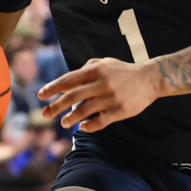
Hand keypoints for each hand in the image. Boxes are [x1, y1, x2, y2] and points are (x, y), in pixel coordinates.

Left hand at [38, 56, 161, 132]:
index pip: (68, 80)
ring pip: (84, 111)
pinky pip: (100, 122)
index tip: (40, 95)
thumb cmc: (123, 71)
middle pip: (72, 96)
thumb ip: (86, 68)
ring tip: (64, 123)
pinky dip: (89, 126)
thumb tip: (67, 81)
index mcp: (95, 70)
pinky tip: (83, 127)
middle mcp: (102, 83)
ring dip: (70, 118)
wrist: (150, 79)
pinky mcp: (120, 111)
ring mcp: (111, 98)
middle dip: (55, 106)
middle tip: (45, 114)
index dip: (52, 88)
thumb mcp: (105, 63)